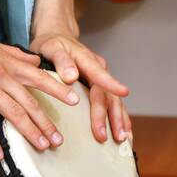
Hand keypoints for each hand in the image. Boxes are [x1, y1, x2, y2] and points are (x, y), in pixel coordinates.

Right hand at [0, 27, 84, 162]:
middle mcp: (1, 76)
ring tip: (42, 146)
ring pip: (13, 113)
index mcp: (7, 63)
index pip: (39, 77)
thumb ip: (14, 54)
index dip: (58, 90)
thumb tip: (34, 60)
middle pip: (30, 101)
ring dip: (29, 132)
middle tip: (59, 139)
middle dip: (46, 122)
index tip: (75, 100)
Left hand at [28, 29, 131, 147]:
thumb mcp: (51, 47)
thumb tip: (71, 76)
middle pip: (106, 94)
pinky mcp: (100, 87)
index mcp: (87, 59)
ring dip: (119, 120)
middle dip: (108, 116)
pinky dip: (120, 119)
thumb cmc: (52, 44)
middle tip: (102, 137)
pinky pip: (113, 104)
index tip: (124, 92)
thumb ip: (61, 60)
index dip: (111, 84)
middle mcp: (99, 69)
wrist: (57, 37)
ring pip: (114, 101)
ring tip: (122, 139)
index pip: (99, 73)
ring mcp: (101, 79)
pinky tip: (124, 134)